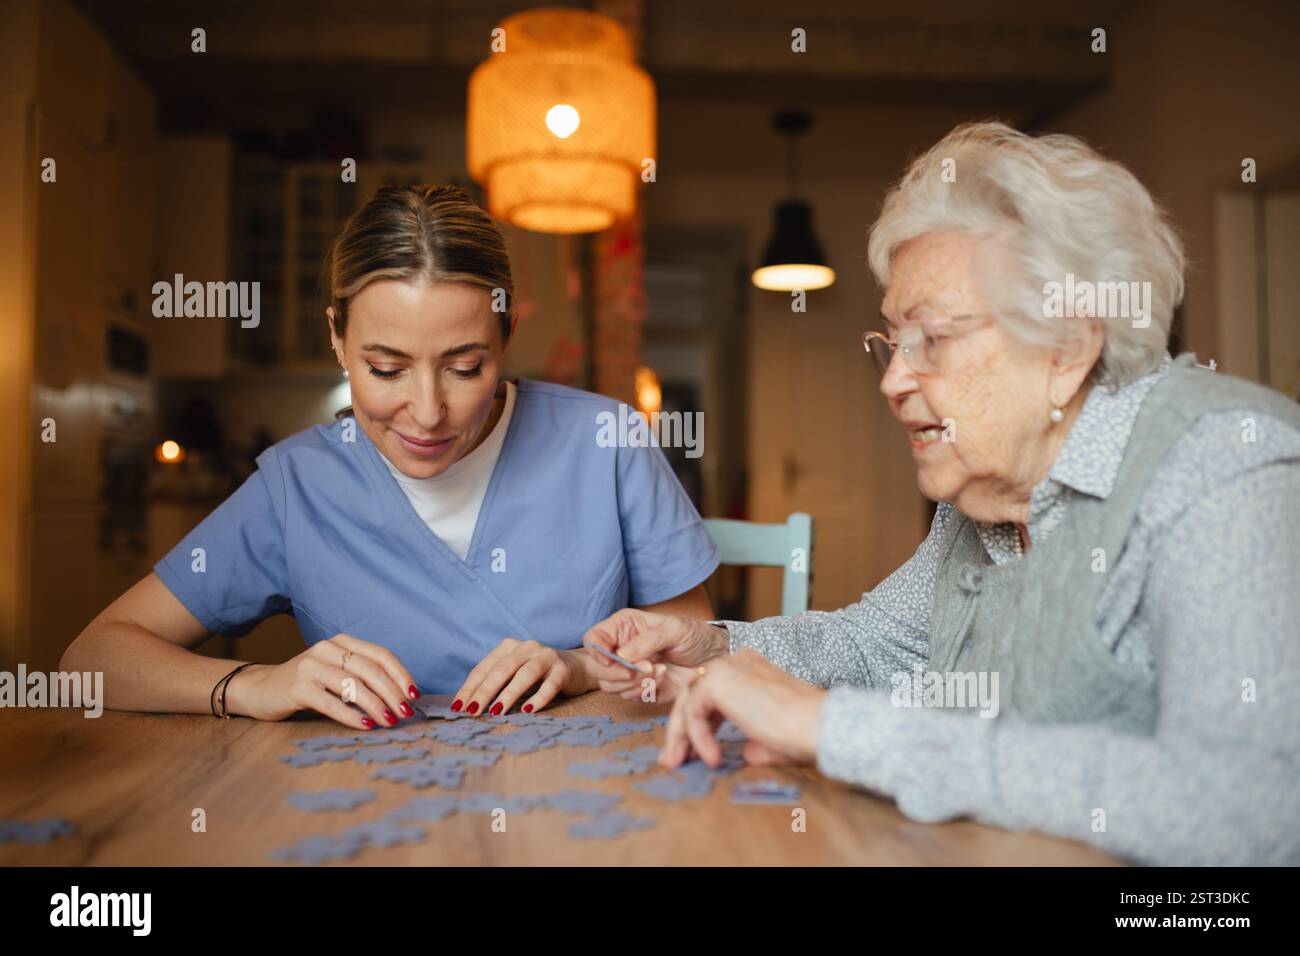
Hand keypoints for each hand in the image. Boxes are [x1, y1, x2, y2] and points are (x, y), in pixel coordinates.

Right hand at [225, 634, 419, 728]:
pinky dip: (350, 715)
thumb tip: (400, 698)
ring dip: (375, 705)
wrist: (260, 689)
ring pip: (352, 684)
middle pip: (369, 669)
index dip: (400, 674)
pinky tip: (364, 725)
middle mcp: (327, 649)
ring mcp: (310, 666)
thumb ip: (362, 678)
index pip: (380, 654)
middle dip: (392, 693)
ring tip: (388, 721)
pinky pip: (330, 702)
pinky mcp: (297, 687)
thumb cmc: (307, 684)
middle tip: (405, 713)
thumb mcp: (336, 673)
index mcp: (342, 642)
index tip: (414, 695)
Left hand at [452, 638, 592, 715]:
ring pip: (525, 675)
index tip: (458, 708)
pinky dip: (538, 698)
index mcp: (509, 647)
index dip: (470, 688)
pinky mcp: (563, 669)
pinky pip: (549, 685)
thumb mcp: (514, 674)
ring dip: (509, 694)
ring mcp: (546, 656)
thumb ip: (496, 683)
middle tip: (472, 712)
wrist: (578, 667)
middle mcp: (526, 647)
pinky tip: (528, 710)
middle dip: (484, 692)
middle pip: (502, 670)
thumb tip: (469, 706)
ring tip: (497, 712)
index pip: (484, 668)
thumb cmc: (538, 675)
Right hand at [581, 608, 728, 703]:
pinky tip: (663, 678)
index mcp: (623, 627)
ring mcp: (628, 670)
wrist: (713, 659)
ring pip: (610, 685)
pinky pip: (628, 697)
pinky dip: (644, 691)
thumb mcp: (673, 630)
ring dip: (635, 682)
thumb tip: (621, 656)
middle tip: (646, 668)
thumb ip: (646, 641)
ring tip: (661, 670)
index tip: (613, 660)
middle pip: (597, 667)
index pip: (594, 639)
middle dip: (620, 671)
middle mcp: (620, 648)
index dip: (597, 651)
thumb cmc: (694, 636)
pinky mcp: (639, 688)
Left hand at [659, 649, 824, 768]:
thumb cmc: (803, 732)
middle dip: (681, 730)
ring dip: (681, 735)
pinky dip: (697, 736)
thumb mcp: (771, 737)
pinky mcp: (717, 681)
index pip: (711, 693)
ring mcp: (725, 667)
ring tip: (681, 763)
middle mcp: (736, 661)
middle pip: (694, 694)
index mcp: (749, 667)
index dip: (698, 724)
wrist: (816, 725)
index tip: (691, 753)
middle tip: (673, 760)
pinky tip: (712, 756)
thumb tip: (747, 753)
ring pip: (688, 701)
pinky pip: (693, 711)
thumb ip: (754, 741)